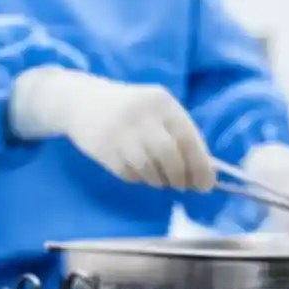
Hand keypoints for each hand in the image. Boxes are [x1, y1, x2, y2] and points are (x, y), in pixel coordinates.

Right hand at [10, 67, 215, 191]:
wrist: (82, 102)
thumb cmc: (130, 109)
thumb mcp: (156, 111)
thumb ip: (180, 134)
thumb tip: (205, 169)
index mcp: (161, 102)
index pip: (188, 138)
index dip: (200, 165)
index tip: (206, 184)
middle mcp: (141, 116)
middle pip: (169, 155)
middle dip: (180, 177)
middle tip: (182, 186)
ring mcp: (119, 133)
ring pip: (149, 168)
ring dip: (159, 180)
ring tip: (160, 179)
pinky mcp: (103, 149)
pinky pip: (129, 173)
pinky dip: (139, 179)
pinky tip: (139, 172)